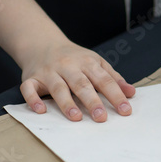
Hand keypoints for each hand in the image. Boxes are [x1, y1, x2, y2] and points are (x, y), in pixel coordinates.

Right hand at [18, 41, 135, 121]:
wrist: (42, 43)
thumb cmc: (74, 58)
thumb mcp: (95, 62)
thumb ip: (112, 78)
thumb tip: (131, 93)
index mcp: (87, 62)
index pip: (103, 80)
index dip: (115, 95)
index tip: (125, 110)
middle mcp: (68, 66)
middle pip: (81, 84)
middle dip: (92, 101)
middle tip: (101, 118)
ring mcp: (48, 72)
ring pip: (58, 88)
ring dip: (67, 103)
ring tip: (76, 118)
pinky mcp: (31, 78)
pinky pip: (29, 88)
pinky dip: (33, 99)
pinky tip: (41, 110)